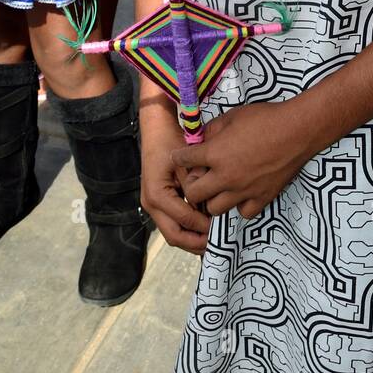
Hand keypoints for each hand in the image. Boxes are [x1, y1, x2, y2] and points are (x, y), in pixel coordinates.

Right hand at [140, 104, 210, 253]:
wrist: (157, 129)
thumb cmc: (172, 141)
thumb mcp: (187, 164)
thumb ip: (196, 188)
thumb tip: (210, 209)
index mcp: (157, 195)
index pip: (184, 220)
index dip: (204, 226)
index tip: (221, 227)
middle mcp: (151, 204)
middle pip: (175, 236)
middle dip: (196, 243)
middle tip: (217, 244)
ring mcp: (152, 205)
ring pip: (173, 233)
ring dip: (192, 240)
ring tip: (212, 241)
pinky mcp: (158, 203)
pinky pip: (173, 223)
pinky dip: (188, 229)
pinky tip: (203, 230)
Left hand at [172, 101, 310, 218]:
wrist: (297, 130)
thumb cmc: (265, 118)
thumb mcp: (233, 116)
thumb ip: (212, 129)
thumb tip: (202, 139)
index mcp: (215, 153)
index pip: (184, 160)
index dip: (179, 157)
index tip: (180, 156)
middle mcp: (225, 176)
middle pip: (194, 194)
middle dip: (192, 185)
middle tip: (199, 176)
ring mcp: (244, 191)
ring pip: (215, 209)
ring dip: (213, 198)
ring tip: (219, 188)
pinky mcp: (262, 198)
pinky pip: (243, 213)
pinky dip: (239, 206)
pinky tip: (242, 194)